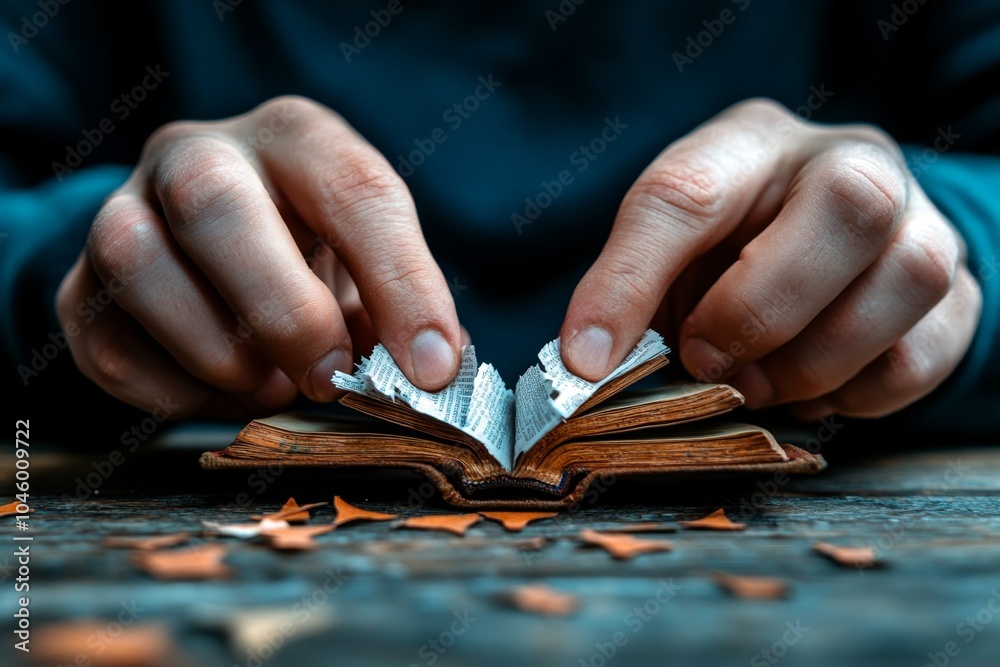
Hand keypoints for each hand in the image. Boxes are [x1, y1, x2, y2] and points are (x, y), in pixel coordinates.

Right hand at [57, 96, 462, 417]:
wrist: (214, 246)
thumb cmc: (310, 251)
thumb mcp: (365, 261)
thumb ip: (395, 304)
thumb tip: (429, 369)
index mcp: (294, 139)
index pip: (351, 188)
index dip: (400, 283)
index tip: (429, 365)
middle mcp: (197, 155)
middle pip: (213, 202)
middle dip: (283, 310)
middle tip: (329, 378)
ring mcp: (124, 212)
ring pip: (137, 263)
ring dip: (220, 354)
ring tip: (274, 386)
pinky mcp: (80, 286)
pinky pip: (107, 345)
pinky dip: (177, 392)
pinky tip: (225, 393)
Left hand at [560, 99, 981, 418]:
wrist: (828, 252)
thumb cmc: (733, 249)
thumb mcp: (671, 253)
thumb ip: (632, 291)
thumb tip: (588, 366)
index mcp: (750, 146)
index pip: (688, 192)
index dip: (629, 282)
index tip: (587, 360)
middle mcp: (850, 164)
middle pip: (848, 204)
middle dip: (760, 310)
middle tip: (707, 360)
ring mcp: (919, 224)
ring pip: (906, 279)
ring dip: (811, 362)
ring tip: (756, 385)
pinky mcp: (955, 297)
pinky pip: (920, 355)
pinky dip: (853, 394)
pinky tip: (810, 391)